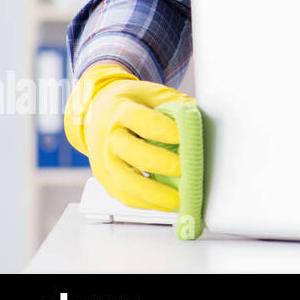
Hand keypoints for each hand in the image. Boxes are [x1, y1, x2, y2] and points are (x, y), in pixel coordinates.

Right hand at [64, 62, 192, 210]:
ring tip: (180, 199)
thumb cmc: (132, 103)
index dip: (167, 131)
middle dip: (163, 164)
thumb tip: (201, 116)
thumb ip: (177, 104)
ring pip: (126, 181)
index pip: (145, 122)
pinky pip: (124, 196)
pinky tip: (166, 204)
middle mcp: (110, 137)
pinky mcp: (105, 179)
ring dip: (155, 193)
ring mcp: (104, 160)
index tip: (188, 138)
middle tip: (187, 170)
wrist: (98, 111)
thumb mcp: (153, 95)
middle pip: (134, 153)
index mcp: (122, 111)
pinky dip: (146, 204)